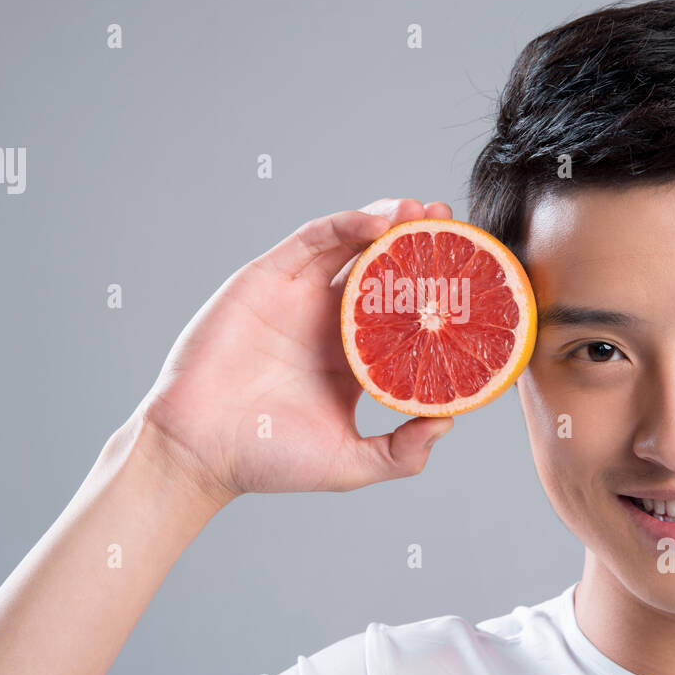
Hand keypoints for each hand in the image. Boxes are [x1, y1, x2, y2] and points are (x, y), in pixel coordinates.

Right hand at [136, 198, 456, 504]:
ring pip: (352, 244)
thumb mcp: (350, 463)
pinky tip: (380, 220)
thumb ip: (401, 453)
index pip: (405, 312)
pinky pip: (314, 239)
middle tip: (455, 226)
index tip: (474, 276)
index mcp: (354, 358)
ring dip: (389, 222)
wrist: (200, 450)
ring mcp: (299, 295)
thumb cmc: (267, 459)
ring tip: (423, 211)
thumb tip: (449, 422)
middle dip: (420, 244)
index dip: (437, 290)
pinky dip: (348, 223)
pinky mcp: (269, 277)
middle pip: (384, 268)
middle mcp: (330, 320)